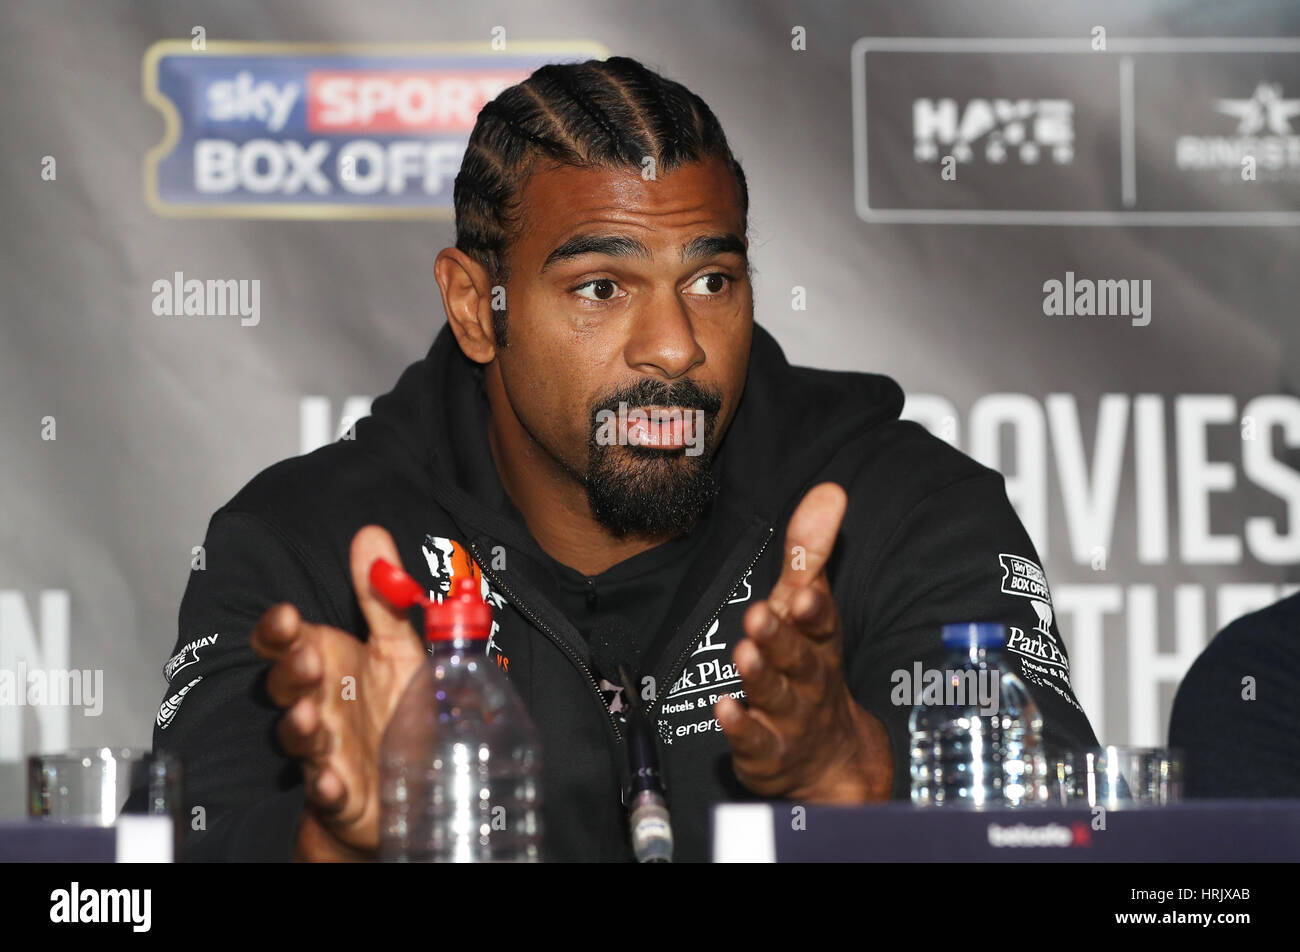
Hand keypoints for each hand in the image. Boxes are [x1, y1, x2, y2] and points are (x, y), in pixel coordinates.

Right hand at [251, 525, 425, 860]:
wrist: (413, 777)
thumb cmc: (396, 706)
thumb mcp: (398, 646)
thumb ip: (382, 596)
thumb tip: (371, 533)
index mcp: (328, 663)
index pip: (285, 642)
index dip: (278, 630)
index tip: (286, 615)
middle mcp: (317, 704)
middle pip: (285, 687)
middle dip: (291, 672)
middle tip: (309, 659)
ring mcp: (325, 750)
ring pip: (298, 739)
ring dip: (300, 728)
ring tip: (310, 717)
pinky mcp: (341, 793)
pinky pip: (326, 792)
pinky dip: (324, 788)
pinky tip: (330, 781)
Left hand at [714, 482, 893, 802]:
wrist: (827, 761)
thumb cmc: (811, 668)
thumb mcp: (810, 609)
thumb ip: (809, 552)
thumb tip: (828, 491)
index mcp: (820, 642)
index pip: (822, 622)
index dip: (814, 609)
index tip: (803, 593)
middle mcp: (810, 679)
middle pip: (800, 659)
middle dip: (781, 639)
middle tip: (758, 617)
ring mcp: (791, 718)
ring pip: (778, 697)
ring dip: (762, 676)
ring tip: (743, 654)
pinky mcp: (768, 752)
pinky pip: (756, 741)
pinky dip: (742, 727)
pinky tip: (724, 710)